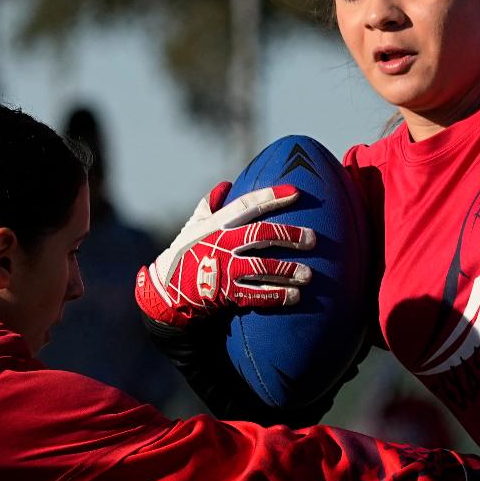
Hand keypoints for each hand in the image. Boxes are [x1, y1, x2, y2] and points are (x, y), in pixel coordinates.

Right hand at [134, 182, 316, 328]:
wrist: (166, 290)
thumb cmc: (184, 253)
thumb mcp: (192, 226)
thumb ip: (209, 205)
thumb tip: (225, 184)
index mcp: (216, 225)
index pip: (248, 205)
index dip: (273, 197)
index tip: (296, 192)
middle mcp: (222, 244)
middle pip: (261, 236)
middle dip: (289, 236)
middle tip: (313, 238)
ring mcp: (224, 270)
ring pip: (263, 268)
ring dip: (288, 271)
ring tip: (309, 274)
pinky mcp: (226, 294)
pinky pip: (256, 295)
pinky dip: (277, 296)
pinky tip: (295, 296)